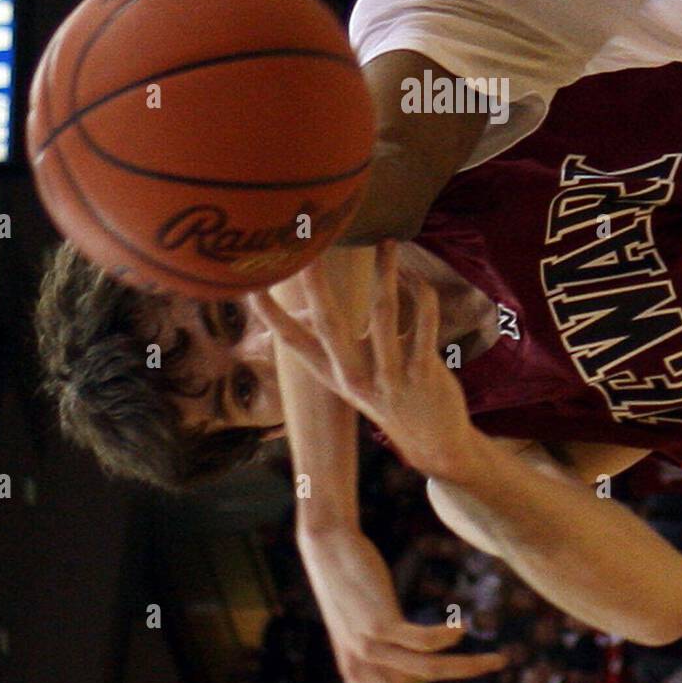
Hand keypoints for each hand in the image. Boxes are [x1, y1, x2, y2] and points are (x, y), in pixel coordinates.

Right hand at [252, 239, 482, 481]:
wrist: (432, 441)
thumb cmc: (386, 394)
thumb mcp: (350, 376)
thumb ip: (329, 344)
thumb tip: (304, 308)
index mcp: (332, 373)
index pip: (292, 340)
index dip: (269, 313)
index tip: (249, 283)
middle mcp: (354, 376)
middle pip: (329, 324)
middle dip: (316, 286)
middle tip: (308, 251)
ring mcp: (389, 375)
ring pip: (385, 312)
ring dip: (385, 272)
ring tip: (386, 242)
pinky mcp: (423, 372)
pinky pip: (424, 320)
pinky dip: (420, 292)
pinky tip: (414, 276)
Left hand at [298, 524, 504, 682]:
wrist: (328, 551)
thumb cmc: (351, 594)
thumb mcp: (368, 637)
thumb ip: (390, 663)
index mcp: (358, 679)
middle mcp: (361, 670)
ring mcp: (369, 647)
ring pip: (430, 669)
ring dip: (469, 667)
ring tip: (499, 660)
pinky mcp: (378, 623)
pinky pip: (423, 641)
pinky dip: (448, 637)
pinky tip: (464, 628)